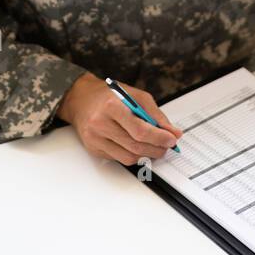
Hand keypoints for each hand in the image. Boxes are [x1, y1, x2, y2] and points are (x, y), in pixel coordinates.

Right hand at [58, 73, 183, 165]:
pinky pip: (119, 159)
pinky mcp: (93, 149)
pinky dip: (133, 155)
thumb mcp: (135, 96)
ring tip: (155, 148)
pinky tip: (138, 147)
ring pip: (128, 157)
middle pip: (135, 146)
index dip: (159, 137)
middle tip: (167, 146)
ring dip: (147, 155)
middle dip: (156, 149)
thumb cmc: (108, 96)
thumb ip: (155, 114)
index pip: (140, 130)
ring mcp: (95, 139)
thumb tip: (173, 132)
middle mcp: (100, 124)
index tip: (172, 139)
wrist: (81, 100)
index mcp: (111, 106)